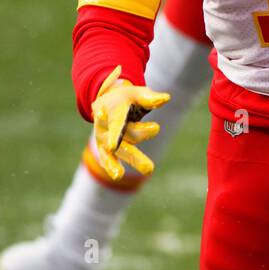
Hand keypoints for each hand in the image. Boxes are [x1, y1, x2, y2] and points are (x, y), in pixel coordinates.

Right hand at [91, 65, 169, 181]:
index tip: (111, 145)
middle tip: (149, 169)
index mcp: (113, 110)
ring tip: (129, 174)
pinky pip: (106, 158)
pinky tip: (117, 176)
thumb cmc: (126, 98)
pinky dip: (110, 166)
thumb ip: (149, 98)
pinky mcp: (103, 147)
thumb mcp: (137, 93)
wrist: (107, 101)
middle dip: (134, 155)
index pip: (116, 122)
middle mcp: (105, 125)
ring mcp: (103, 137)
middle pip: (122, 140)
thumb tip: (166, 98)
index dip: (114, 133)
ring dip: (124, 163)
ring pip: (116, 152)